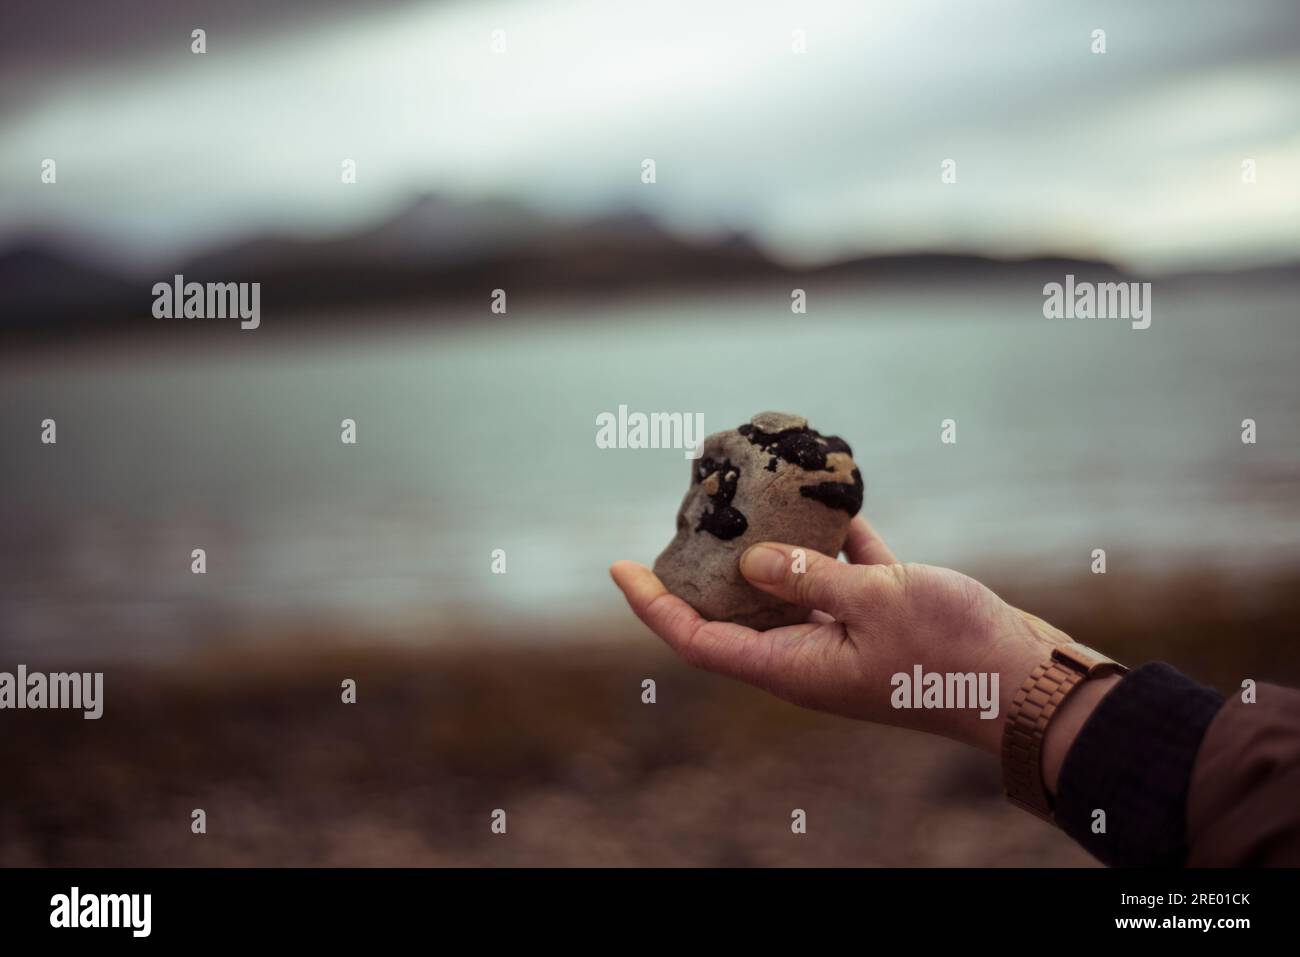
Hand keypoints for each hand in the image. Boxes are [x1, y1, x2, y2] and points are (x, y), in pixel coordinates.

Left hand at [611, 517, 1116, 780]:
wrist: (1024, 679)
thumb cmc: (952, 652)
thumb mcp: (876, 604)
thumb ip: (809, 578)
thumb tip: (748, 560)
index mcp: (792, 666)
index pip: (699, 639)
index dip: (653, 606)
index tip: (619, 567)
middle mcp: (807, 653)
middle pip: (734, 611)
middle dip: (706, 566)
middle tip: (688, 514)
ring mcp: (842, 634)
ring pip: (787, 585)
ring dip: (769, 545)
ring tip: (748, 496)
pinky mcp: (879, 613)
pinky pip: (839, 571)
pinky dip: (830, 539)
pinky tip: (829, 498)